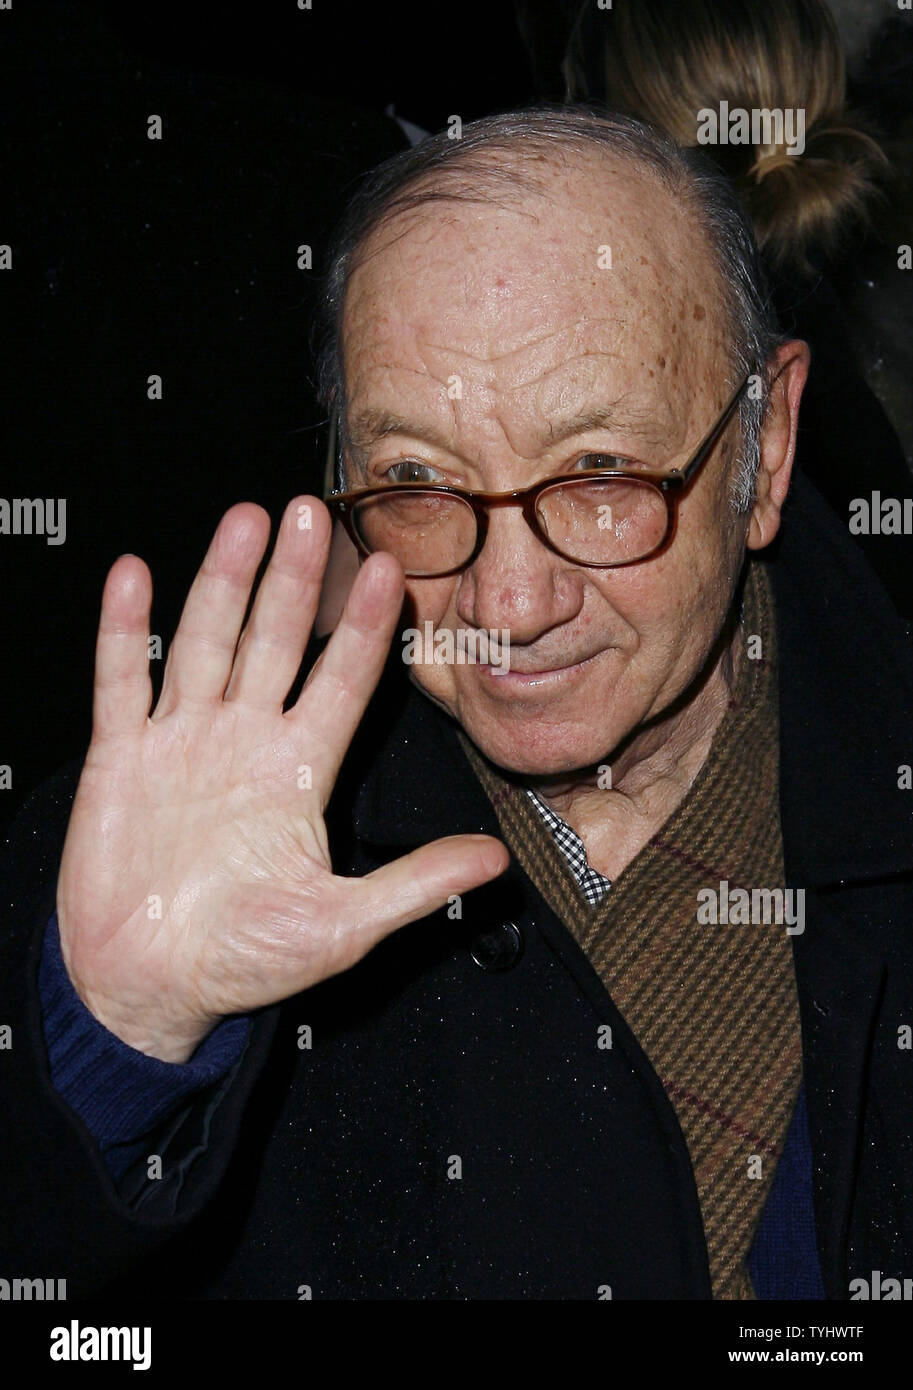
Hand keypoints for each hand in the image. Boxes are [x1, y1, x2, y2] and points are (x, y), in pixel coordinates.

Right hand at [56, 497, 507, 1061]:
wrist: (149, 988)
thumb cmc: (243, 960)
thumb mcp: (340, 927)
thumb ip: (413, 886)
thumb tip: (496, 864)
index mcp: (299, 774)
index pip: (343, 683)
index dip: (368, 631)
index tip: (395, 571)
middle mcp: (246, 743)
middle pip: (275, 643)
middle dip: (296, 579)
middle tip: (314, 512)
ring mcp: (184, 743)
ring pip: (206, 642)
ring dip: (223, 582)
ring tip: (245, 521)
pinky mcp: (123, 758)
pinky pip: (123, 682)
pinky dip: (125, 631)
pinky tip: (136, 576)